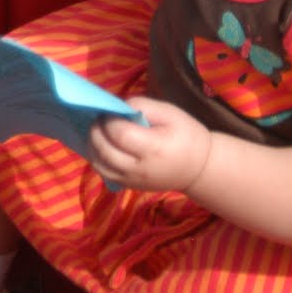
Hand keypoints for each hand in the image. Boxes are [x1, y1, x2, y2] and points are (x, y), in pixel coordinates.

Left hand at [89, 96, 212, 193]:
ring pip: (99, 165)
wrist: (198, 168)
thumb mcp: (170, 112)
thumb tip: (118, 107)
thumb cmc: (186, 135)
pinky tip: (102, 145)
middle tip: (99, 119)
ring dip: (92, 146)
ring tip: (98, 132)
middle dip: (96, 132)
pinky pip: (104, 173)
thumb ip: (142, 106)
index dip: (109, 121)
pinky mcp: (129, 186)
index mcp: (153, 149)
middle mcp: (140, 169)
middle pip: (105, 151)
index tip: (109, 111)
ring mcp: (132, 181)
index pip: (120, 135)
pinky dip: (97, 158)